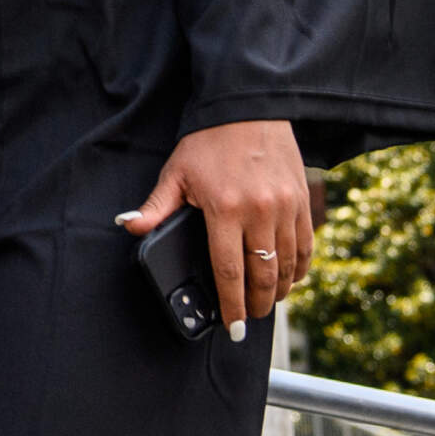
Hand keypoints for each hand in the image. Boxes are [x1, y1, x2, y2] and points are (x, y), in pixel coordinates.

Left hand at [118, 119, 312, 340]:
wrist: (248, 107)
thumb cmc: (208, 140)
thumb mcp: (176, 172)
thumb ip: (156, 207)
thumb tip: (129, 227)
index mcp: (224, 209)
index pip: (229, 272)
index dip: (232, 306)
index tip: (234, 328)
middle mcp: (259, 211)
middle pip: (262, 276)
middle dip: (257, 305)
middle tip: (251, 319)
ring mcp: (285, 206)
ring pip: (287, 265)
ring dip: (279, 290)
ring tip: (268, 303)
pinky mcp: (302, 199)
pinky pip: (305, 245)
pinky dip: (299, 267)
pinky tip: (290, 278)